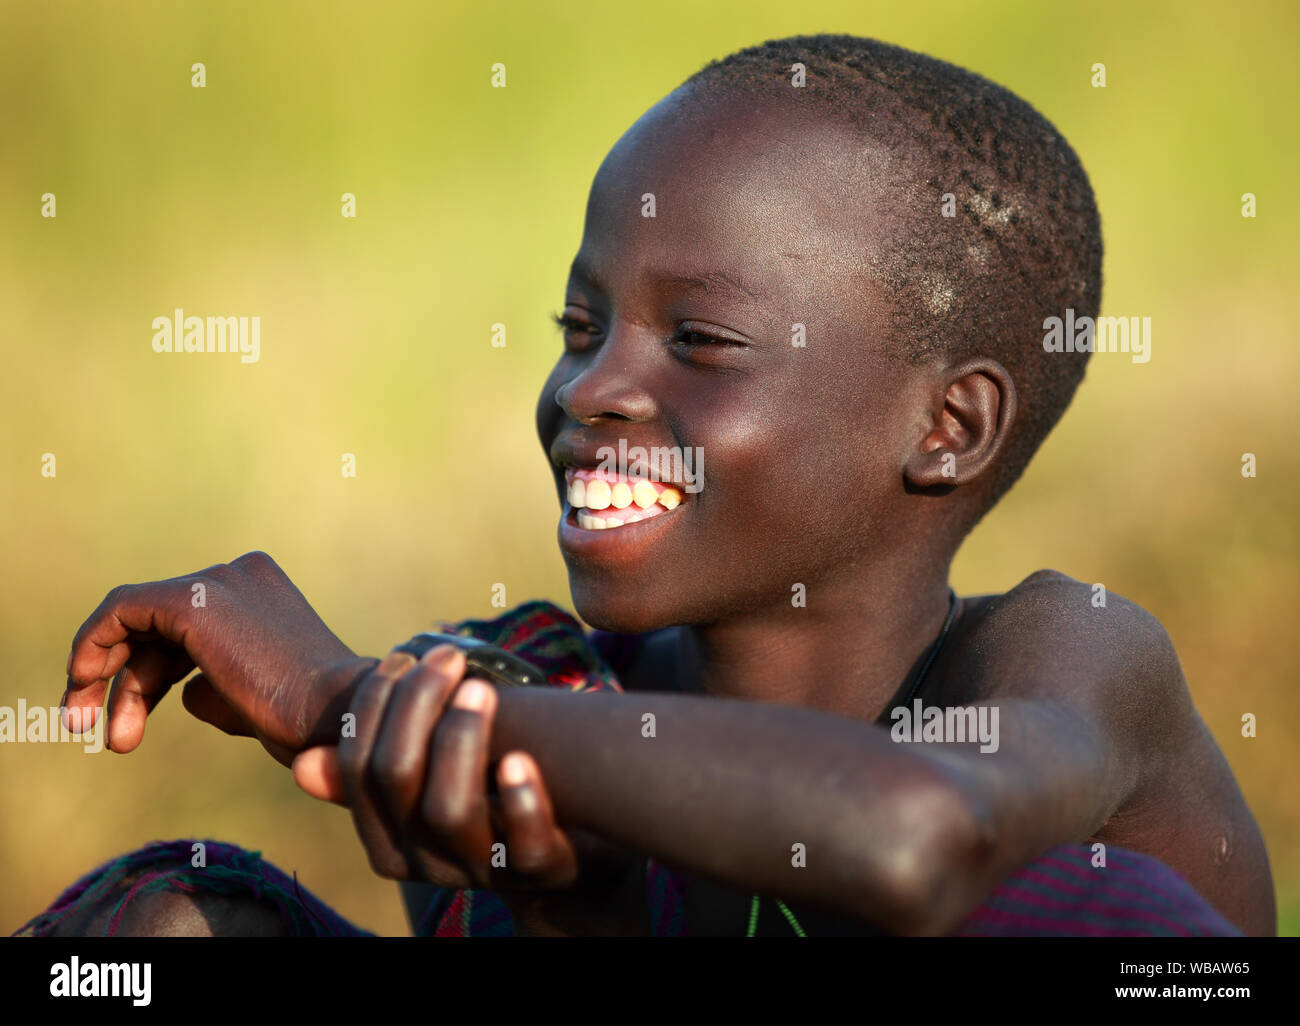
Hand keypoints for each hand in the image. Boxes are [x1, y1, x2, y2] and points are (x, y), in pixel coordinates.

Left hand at [63, 551, 374, 763]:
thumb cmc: (306, 721)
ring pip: (135, 619)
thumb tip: (186, 693)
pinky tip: (81, 685)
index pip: (187, 627)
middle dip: (125, 680)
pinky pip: (122, 610)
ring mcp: (219, 583)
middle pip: (159, 625)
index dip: (150, 677)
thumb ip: (218, 687)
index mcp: (265, 591)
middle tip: (111, 738)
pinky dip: (92, 645)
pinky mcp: (193, 600)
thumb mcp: (255, 699)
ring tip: (90, 729)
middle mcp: (243, 575)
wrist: (334, 716)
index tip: (126, 730)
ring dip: (101, 675)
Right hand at [293, 644, 615, 892]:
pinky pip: (523, 843)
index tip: (404, 657)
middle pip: (397, 776)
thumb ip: (380, 771)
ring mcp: (482, 870)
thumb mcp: (430, 787)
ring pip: (449, 808)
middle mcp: (425, 862)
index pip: (358, 767)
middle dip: (417, 704)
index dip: (374, 705)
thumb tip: (302, 763)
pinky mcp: (539, 870)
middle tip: (448, 659)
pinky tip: (521, 756)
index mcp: (388, 839)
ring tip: (480, 688)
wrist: (565, 857)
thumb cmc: (488, 804)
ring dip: (462, 738)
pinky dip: (520, 798)